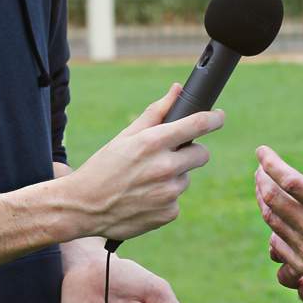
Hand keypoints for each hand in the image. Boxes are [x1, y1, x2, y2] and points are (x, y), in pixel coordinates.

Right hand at [68, 84, 223, 241]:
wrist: (83, 208)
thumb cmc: (103, 167)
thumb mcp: (125, 136)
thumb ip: (155, 112)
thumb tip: (177, 90)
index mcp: (153, 143)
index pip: (197, 125)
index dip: (214, 119)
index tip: (219, 117)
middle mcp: (165, 167)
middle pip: (202, 154)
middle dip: (190, 152)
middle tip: (168, 155)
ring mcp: (168, 193)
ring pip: (186, 178)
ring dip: (173, 177)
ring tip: (145, 181)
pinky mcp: (169, 213)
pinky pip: (177, 200)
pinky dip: (165, 198)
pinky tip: (144, 198)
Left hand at [254, 133, 302, 302]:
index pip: (289, 181)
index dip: (271, 164)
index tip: (261, 151)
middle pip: (273, 199)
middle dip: (262, 179)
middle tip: (261, 168)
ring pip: (272, 220)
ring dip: (263, 200)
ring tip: (263, 186)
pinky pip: (277, 243)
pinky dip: (273, 225)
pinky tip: (275, 214)